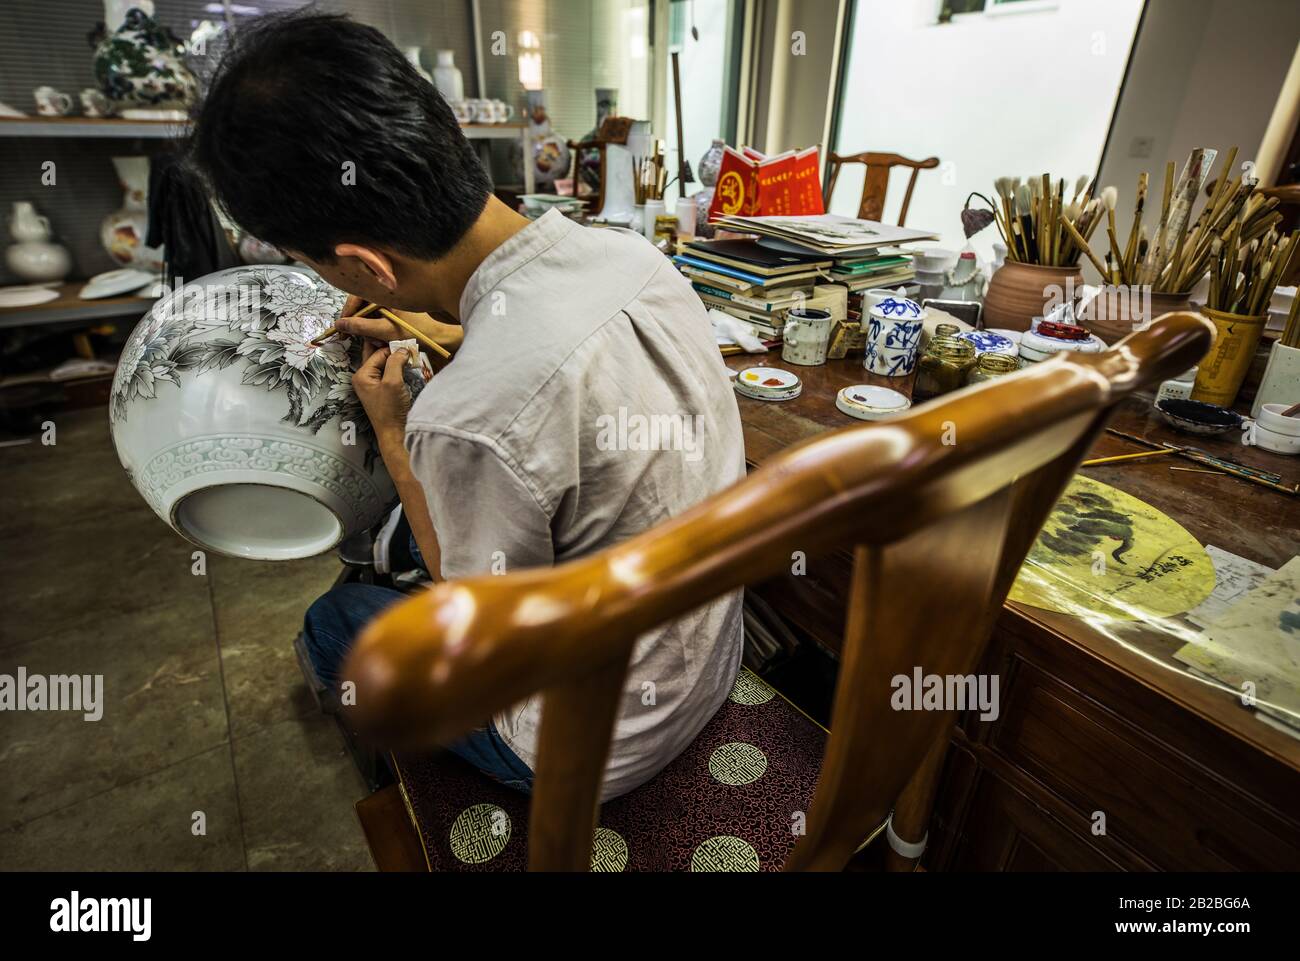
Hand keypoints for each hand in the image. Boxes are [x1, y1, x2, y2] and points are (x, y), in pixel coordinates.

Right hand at [336, 296, 463, 355]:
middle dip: (360, 323)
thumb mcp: (385, 330)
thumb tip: (339, 324)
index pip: (357, 296)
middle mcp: (388, 294)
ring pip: (371, 315)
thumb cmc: (416, 330)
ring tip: (375, 342)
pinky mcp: (397, 312)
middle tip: (358, 338)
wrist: (441, 337)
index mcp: (385, 291)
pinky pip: (380, 319)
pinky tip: (383, 341)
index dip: (347, 311)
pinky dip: (378, 331)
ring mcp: (392, 303)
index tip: (341, 326)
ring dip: (369, 329)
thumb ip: (361, 326)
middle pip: (363, 306)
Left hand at [351, 340, 411, 448]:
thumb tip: (402, 350)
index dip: (393, 349)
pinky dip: (397, 369)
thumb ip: (395, 362)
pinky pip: (388, 374)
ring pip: (384, 365)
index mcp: (362, 374)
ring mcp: (372, 385)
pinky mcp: (381, 390)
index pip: (378, 352)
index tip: (409, 347)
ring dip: (396, 360)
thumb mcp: (393, 382)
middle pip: (377, 356)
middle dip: (391, 351)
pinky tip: (407, 368)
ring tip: (409, 357)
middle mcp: (364, 378)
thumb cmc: (391, 410)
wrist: (394, 433)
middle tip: (407, 347)